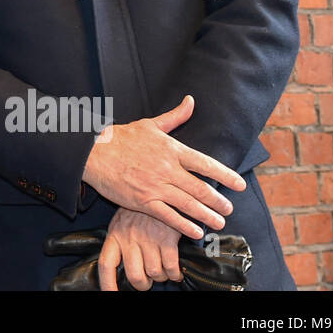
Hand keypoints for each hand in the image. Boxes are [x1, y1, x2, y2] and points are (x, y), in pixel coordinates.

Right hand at [81, 95, 243, 238]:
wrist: (92, 152)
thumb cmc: (120, 137)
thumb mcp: (150, 124)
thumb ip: (175, 116)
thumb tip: (191, 101)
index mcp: (171, 149)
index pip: (205, 164)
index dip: (225, 175)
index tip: (239, 184)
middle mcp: (167, 169)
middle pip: (201, 188)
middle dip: (219, 200)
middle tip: (229, 208)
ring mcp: (155, 186)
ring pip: (188, 204)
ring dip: (207, 215)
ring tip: (219, 222)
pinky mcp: (142, 201)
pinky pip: (169, 216)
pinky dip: (184, 225)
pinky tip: (196, 231)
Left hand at [99, 208, 182, 290]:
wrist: (159, 186)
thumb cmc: (141, 209)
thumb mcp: (123, 221)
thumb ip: (122, 241)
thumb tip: (124, 267)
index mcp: (115, 235)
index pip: (106, 265)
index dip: (107, 284)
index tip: (111, 295)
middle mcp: (129, 238)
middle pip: (134, 276)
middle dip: (144, 284)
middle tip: (149, 280)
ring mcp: (148, 238)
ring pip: (154, 274)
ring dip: (162, 277)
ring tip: (164, 271)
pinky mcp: (167, 237)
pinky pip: (170, 267)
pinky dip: (174, 274)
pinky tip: (175, 271)